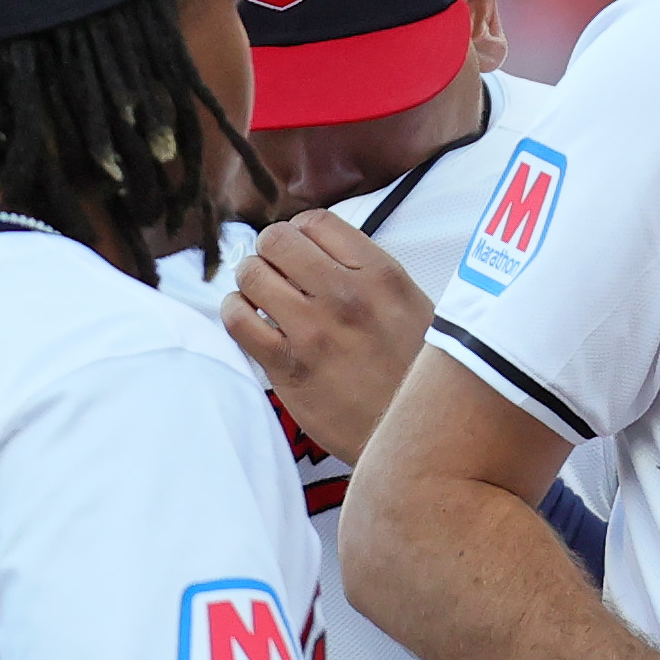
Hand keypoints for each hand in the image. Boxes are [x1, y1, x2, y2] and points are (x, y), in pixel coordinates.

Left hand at [223, 210, 431, 460]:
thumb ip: (374, 276)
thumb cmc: (420, 375)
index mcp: (382, 275)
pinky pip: (238, 319)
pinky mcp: (288, 366)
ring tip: (264, 299)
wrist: (423, 438)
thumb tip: (327, 253)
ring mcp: (314, 330)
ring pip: (251, 274)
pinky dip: (237, 313)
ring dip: (251, 282)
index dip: (300, 234)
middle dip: (270, 253)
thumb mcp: (417, 309)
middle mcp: (346, 294)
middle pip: (276, 240)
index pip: (315, 221)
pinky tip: (253, 322)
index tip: (302, 253)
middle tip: (278, 274)